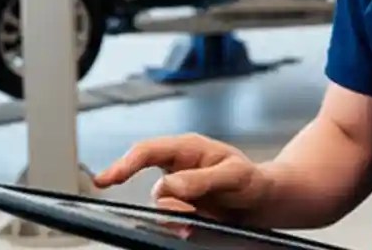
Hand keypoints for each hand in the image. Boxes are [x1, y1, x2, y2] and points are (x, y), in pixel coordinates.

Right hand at [93, 133, 272, 222]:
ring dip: (176, 216)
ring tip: (201, 219)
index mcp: (188, 148)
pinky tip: (196, 224)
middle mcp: (178, 166)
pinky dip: (180, 224)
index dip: (124, 164)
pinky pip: (170, 216)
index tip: (106, 180)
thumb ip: (201, 179)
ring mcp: (179, 187)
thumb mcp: (234, 176)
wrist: (265, 200)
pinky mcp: (182, 206)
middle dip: (165, 204)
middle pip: (149, 183)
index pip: (147, 151)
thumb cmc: (252, 180)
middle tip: (187, 215)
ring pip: (160, 205)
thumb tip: (168, 185)